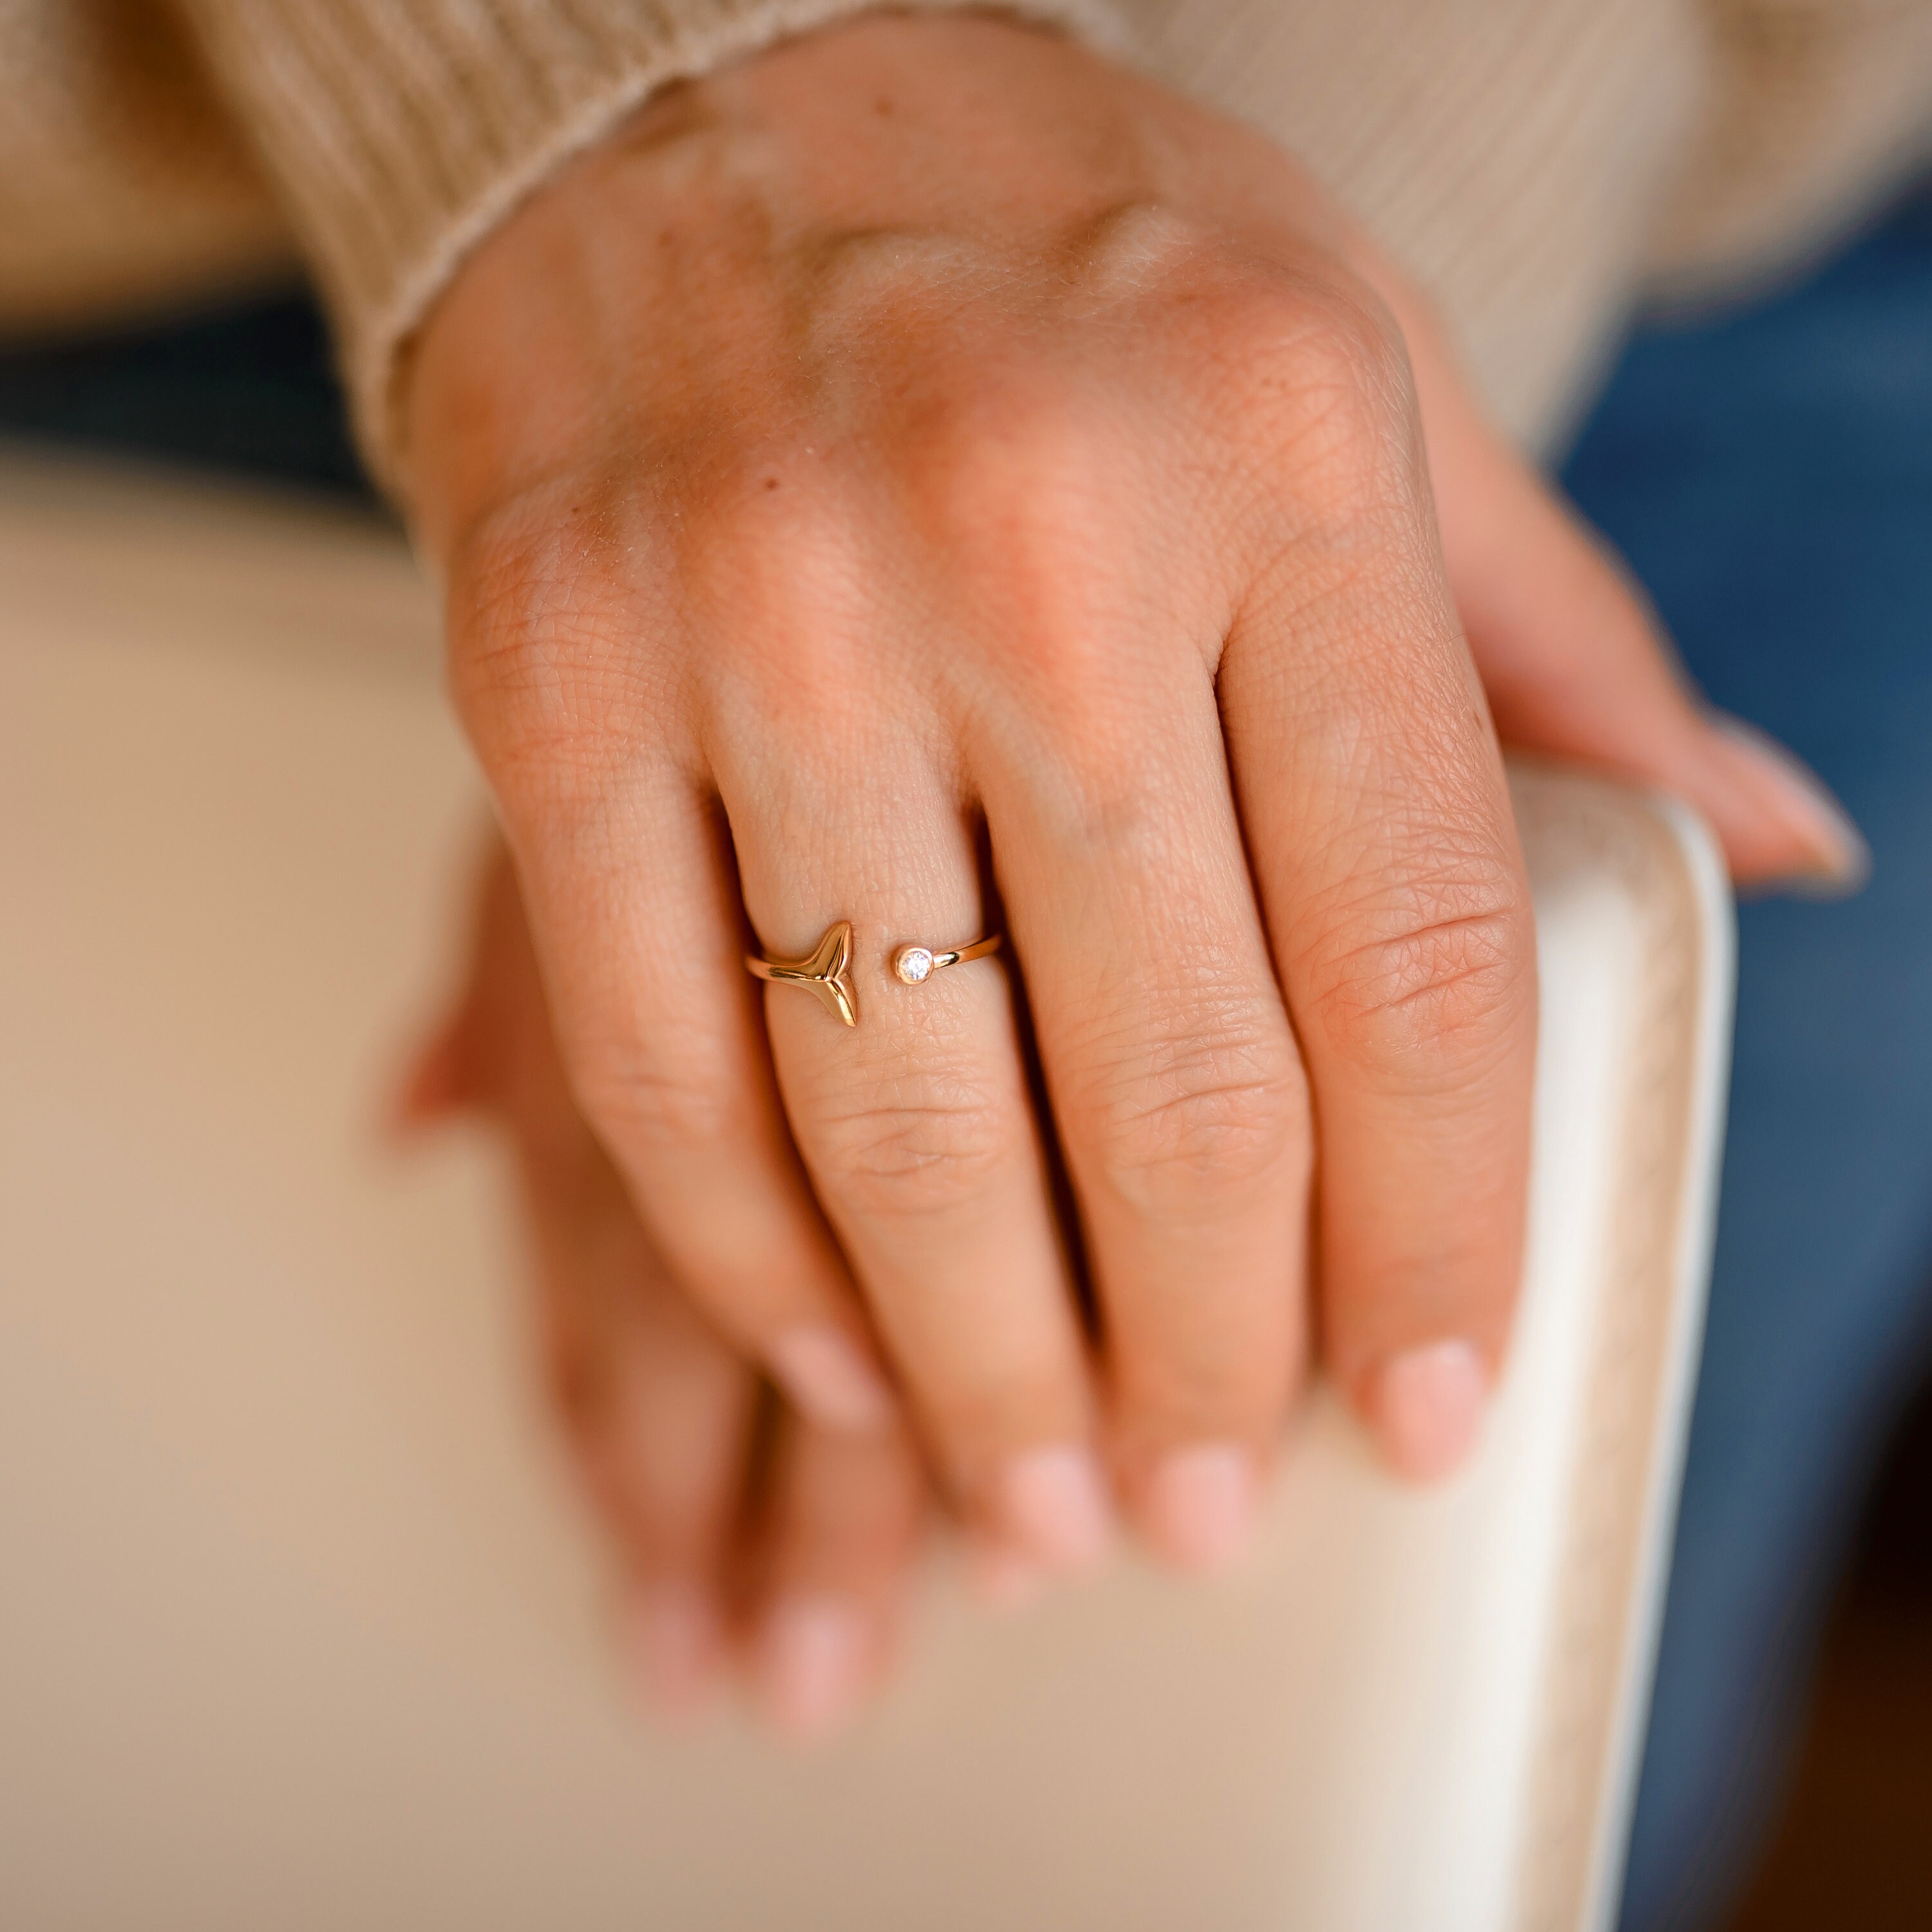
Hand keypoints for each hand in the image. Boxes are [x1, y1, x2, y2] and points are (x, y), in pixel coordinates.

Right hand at [403, 14, 1860, 1581]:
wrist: (680, 86)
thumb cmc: (1044, 241)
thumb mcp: (1351, 366)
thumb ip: (1549, 639)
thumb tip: (1753, 850)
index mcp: (1279, 449)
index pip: (1420, 945)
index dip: (1438, 1228)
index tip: (1420, 1403)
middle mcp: (1024, 531)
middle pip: (1166, 1082)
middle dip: (1204, 1358)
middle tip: (1204, 1497)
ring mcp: (758, 604)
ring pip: (899, 1111)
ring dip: (983, 1363)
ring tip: (1041, 1491)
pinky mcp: (546, 671)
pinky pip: (655, 1055)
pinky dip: (750, 1250)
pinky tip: (834, 1341)